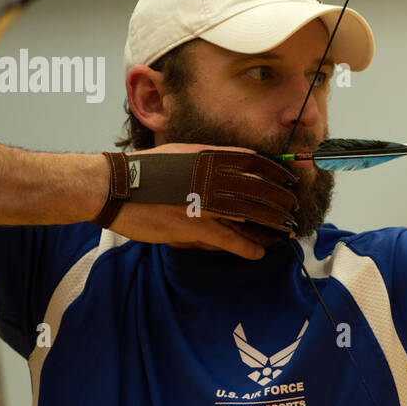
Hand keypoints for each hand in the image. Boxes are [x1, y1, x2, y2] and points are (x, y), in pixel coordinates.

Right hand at [99, 144, 297, 259]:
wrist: (113, 186)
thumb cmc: (143, 171)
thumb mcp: (179, 153)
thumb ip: (207, 156)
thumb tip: (235, 160)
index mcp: (208, 156)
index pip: (253, 162)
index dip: (275, 173)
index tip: (290, 181)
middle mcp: (211, 176)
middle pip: (258, 189)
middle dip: (280, 201)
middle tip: (293, 209)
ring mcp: (204, 201)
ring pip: (250, 214)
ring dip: (272, 224)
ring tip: (286, 230)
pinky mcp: (194, 225)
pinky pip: (229, 238)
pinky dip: (247, 247)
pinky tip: (259, 252)